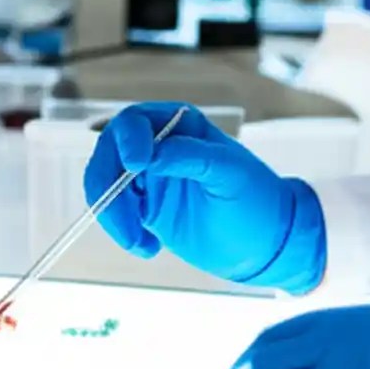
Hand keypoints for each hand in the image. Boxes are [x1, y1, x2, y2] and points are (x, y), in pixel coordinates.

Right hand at [84, 102, 326, 293]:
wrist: (263, 245)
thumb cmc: (257, 200)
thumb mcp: (231, 174)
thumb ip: (192, 157)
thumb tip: (152, 152)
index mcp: (181, 127)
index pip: (137, 121)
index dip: (128, 139)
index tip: (137, 166)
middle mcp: (158, 147)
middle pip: (110, 151)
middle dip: (108, 184)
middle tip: (125, 218)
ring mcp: (148, 178)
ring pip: (106, 183)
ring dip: (112, 213)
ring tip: (139, 243)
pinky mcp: (143, 208)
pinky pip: (114, 211)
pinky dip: (120, 229)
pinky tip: (148, 247)